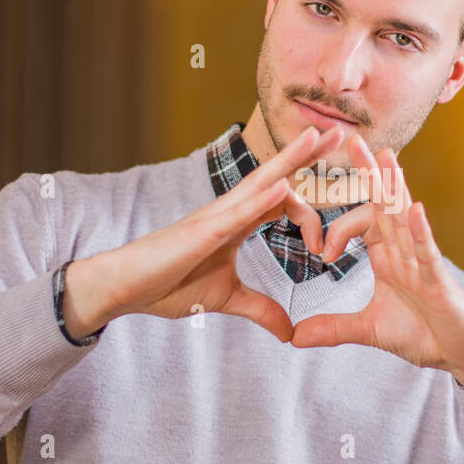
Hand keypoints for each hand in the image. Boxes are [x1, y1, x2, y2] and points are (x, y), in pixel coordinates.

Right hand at [64, 124, 344, 341]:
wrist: (123, 287)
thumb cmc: (167, 285)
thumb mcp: (226, 299)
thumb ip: (261, 310)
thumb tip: (289, 333)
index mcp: (238, 223)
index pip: (282, 200)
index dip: (311, 214)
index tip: (325, 244)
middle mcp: (229, 211)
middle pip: (275, 175)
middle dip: (306, 154)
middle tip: (340, 131)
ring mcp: (215, 217)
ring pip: (258, 182)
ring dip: (289, 159)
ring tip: (315, 137)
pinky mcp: (201, 231)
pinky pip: (236, 211)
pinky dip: (260, 198)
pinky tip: (282, 185)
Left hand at [289, 135, 463, 389]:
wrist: (461, 355)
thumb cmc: (423, 334)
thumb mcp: (369, 330)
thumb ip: (333, 328)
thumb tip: (294, 337)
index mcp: (389, 258)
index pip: (362, 224)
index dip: (339, 229)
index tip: (322, 251)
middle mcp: (405, 252)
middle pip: (385, 205)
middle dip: (369, 173)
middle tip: (352, 139)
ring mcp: (423, 262)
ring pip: (406, 218)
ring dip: (395, 188)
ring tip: (386, 157)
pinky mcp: (439, 279)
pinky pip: (428, 250)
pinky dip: (420, 230)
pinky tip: (412, 208)